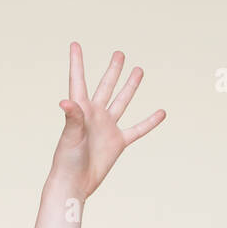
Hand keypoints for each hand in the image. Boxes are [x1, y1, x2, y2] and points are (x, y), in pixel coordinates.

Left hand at [54, 42, 165, 199]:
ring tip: (138, 70)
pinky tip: (161, 112)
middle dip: (113, 70)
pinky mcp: (117, 142)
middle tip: (119, 53)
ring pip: (122, 102)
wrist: (75, 183)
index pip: (78, 81)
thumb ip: (72, 117)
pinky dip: (149, 122)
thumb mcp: (70, 136)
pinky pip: (137, 129)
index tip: (75, 44)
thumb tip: (65, 101)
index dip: (77, 63)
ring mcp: (107, 128)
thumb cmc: (67, 160)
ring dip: (129, 86)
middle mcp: (95, 115)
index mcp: (81, 110)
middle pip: (105, 86)